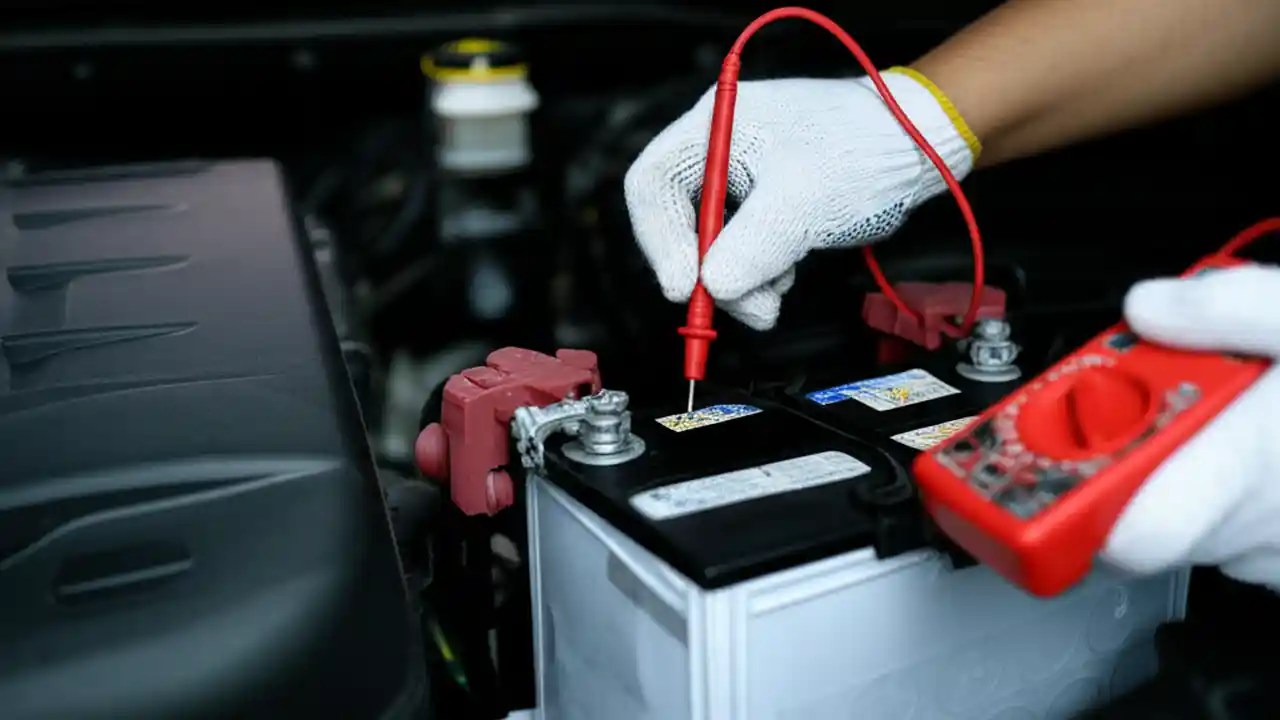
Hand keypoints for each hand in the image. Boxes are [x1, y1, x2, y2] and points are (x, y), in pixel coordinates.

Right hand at [623, 70, 978, 329]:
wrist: (919, 148)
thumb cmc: (866, 148)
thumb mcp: (804, 200)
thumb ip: (753, 245)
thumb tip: (715, 286)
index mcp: (716, 127)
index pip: (653, 184)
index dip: (659, 238)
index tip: (683, 285)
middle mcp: (721, 152)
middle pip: (679, 223)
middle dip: (708, 271)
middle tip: (735, 304)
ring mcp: (743, 183)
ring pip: (713, 249)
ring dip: (740, 282)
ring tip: (774, 295)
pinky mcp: (766, 210)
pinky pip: (743, 255)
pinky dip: (760, 277)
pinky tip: (787, 275)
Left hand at [1103, 264, 1279, 591]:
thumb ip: (1224, 306)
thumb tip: (1147, 306)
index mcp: (1244, 472)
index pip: (1123, 533)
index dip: (1073, 498)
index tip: (1056, 456)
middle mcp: (1258, 531)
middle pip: (1141, 518)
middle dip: (1136, 460)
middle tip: (1160, 403)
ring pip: (1192, 525)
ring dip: (1192, 476)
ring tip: (1231, 416)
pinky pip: (1241, 536)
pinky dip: (1239, 497)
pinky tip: (1269, 450)